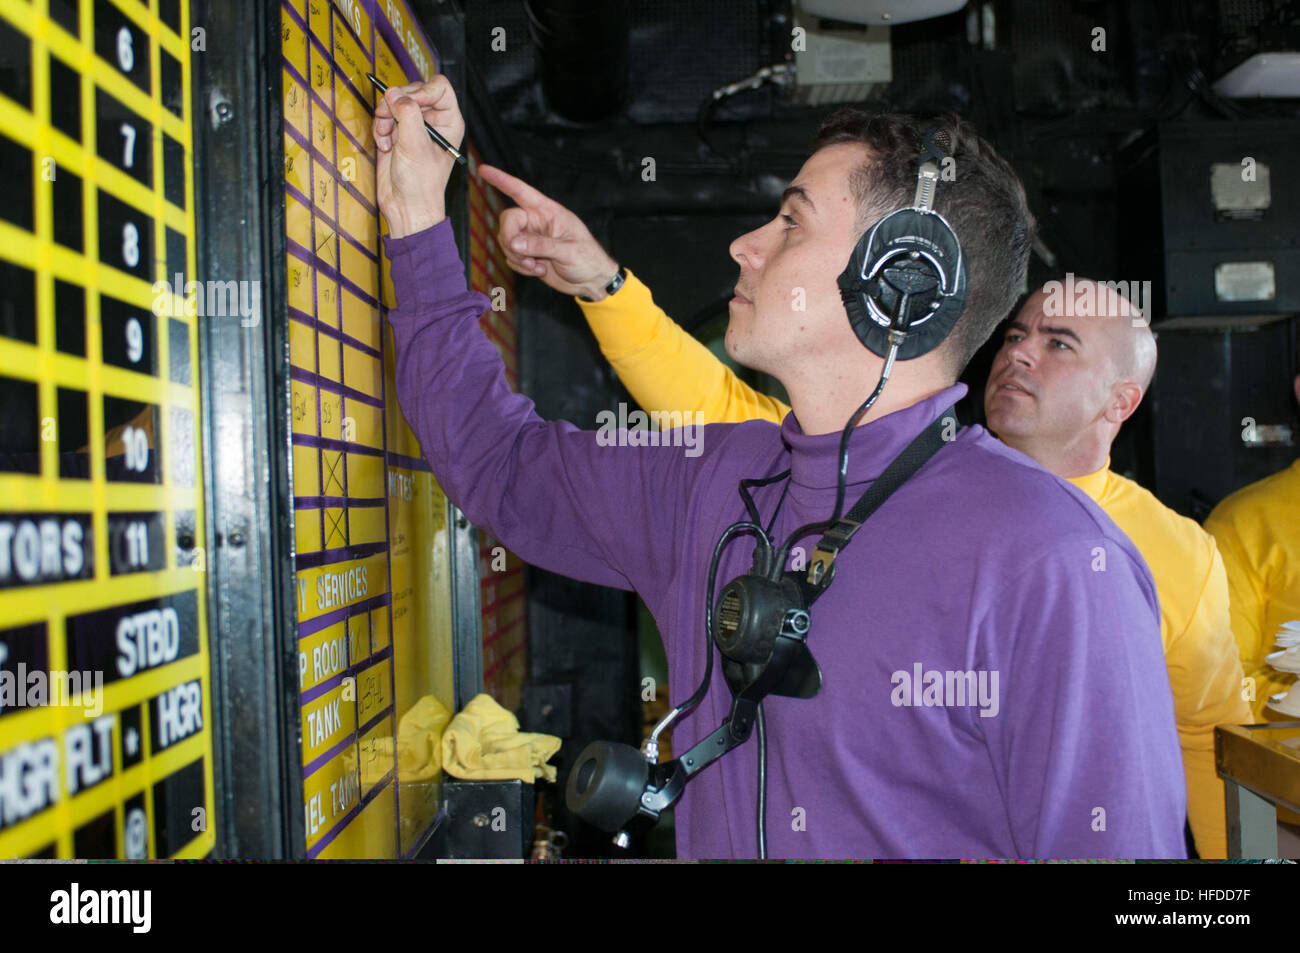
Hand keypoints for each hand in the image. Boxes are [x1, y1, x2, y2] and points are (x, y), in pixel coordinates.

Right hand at [373, 76, 463, 238]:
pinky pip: (384, 115)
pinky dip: (380, 127)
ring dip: (385, 116)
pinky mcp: (397, 132)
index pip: (439, 86)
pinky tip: (385, 145)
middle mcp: (433, 120)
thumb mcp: (416, 145)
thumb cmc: (422, 184)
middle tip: (389, 117)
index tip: (409, 103)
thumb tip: (393, 94)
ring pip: (394, 100)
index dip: (422, 90)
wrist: (405, 206)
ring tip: (387, 137)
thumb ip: (407, 114)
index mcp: (449, 121)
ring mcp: (414, 125)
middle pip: (412, 89)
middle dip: (397, 103)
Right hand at [478, 164, 620, 299]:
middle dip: (510, 239)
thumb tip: (514, 243)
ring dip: (518, 258)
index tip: (483, 170)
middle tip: (525, 256)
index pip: (520, 191)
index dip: (501, 180)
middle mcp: (537, 222)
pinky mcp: (528, 255)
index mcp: (548, 211)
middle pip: (508, 220)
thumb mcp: (568, 251)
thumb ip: (541, 246)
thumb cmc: (588, 260)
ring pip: (507, 241)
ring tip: (539, 267)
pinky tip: (540, 271)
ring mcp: (531, 239)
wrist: (592, 281)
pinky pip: (511, 257)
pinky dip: (520, 266)